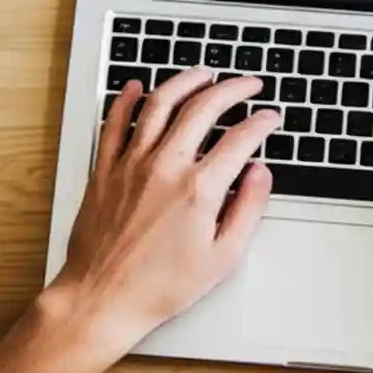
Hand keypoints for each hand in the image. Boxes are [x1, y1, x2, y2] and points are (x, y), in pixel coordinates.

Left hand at [0, 70, 279, 372]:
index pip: (240, 139)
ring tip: (203, 73)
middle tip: (247, 84)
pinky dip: (126, 99)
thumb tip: (260, 175)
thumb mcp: (222, 257)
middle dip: (232, 89)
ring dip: (185, 81)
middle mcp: (165, 167)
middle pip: (204, 108)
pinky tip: (137, 86)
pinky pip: (115, 123)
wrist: (102, 299)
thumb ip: (248, 209)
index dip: (262, 122)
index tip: (270, 118)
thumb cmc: (159, 286)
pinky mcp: (105, 170)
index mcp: (199, 189)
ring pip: (160, 103)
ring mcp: (132, 164)